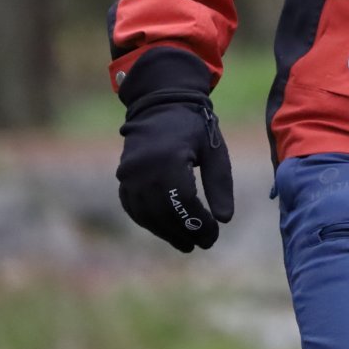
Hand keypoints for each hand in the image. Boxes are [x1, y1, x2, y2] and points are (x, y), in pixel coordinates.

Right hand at [114, 47, 233, 252]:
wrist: (162, 104)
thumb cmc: (194, 126)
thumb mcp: (214, 150)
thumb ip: (219, 184)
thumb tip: (226, 220)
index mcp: (169, 160)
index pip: (184, 203)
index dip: (199, 223)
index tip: (214, 234)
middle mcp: (143, 170)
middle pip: (163, 213)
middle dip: (184, 232)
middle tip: (203, 244)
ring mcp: (129, 174)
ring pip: (146, 214)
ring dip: (166, 232)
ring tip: (186, 243)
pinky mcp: (123, 177)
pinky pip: (133, 207)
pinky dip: (149, 221)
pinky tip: (165, 229)